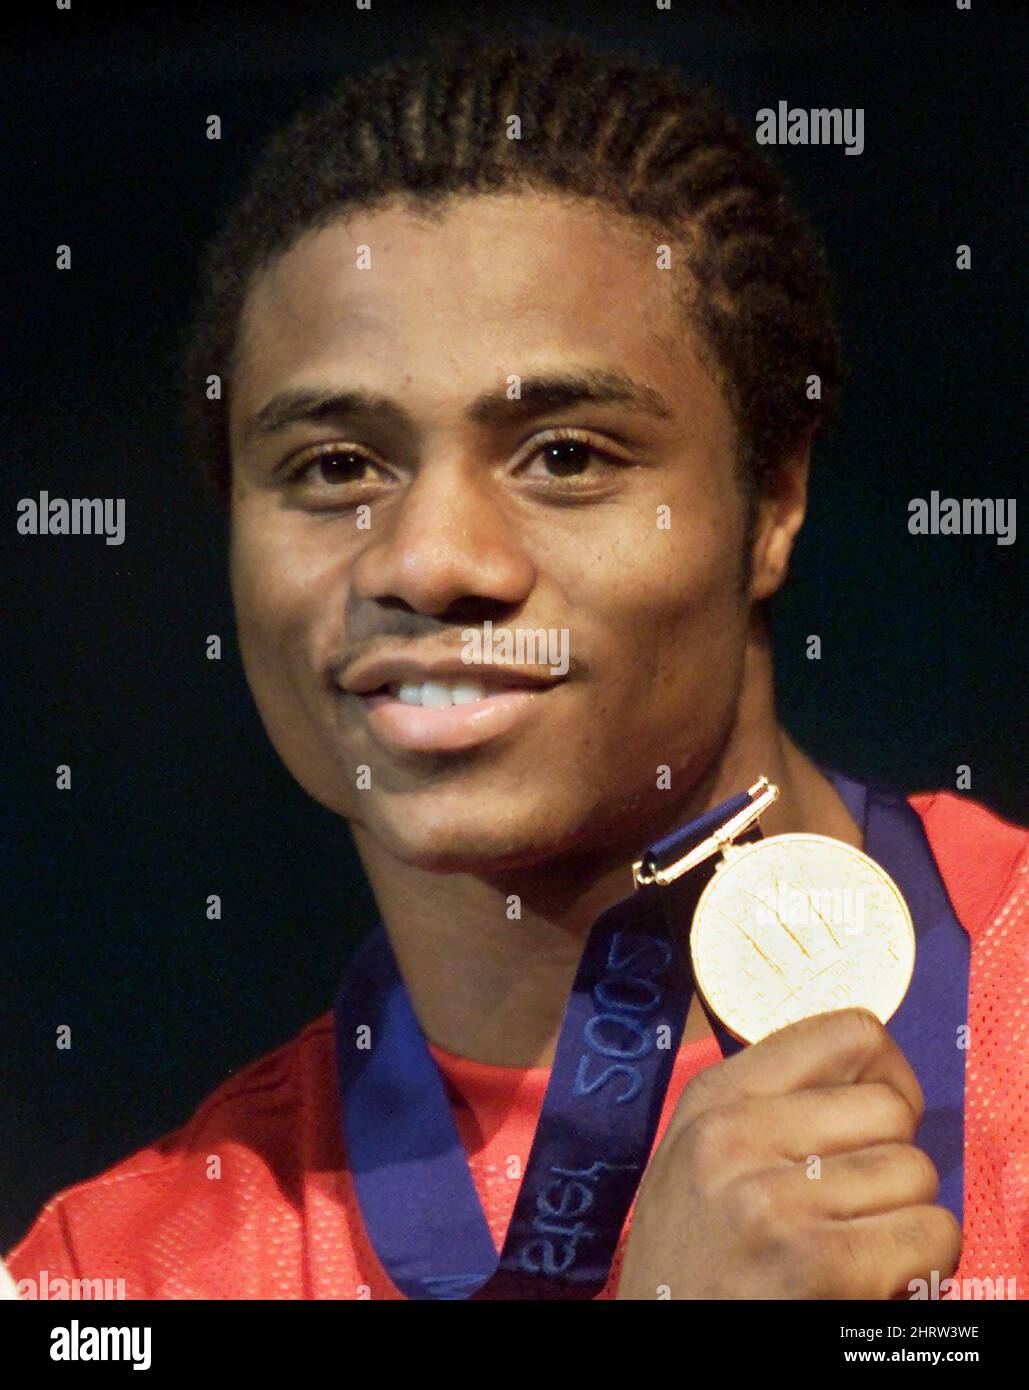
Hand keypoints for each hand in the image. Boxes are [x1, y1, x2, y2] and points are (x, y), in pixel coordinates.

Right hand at [616, 1007, 960, 1298]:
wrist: (659, 1346)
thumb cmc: (687, 1262)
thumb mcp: (697, 1157)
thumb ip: (767, 1107)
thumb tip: (872, 1075)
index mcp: (713, 1098)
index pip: (848, 1033)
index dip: (886, 1075)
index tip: (876, 1117)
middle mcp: (737, 1136)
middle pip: (891, 1108)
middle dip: (891, 1158)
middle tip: (858, 1202)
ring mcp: (774, 1200)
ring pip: (915, 1172)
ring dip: (902, 1217)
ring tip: (854, 1245)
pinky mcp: (815, 1264)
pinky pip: (929, 1233)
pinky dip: (920, 1263)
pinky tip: (872, 1278)